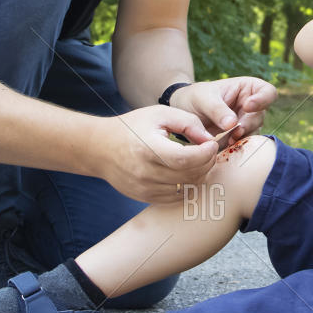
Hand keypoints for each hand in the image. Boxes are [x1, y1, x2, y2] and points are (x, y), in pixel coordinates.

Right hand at [94, 107, 221, 204]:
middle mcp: (145, 173)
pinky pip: (177, 197)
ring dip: (200, 175)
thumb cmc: (132, 127)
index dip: (206, 153)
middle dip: (207, 163)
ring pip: (187, 189)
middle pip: (190, 176)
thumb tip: (209, 140)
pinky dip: (188, 185)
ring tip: (199, 160)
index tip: (212, 144)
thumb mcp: (159, 114)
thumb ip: (188, 123)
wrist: (100, 148)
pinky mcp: (146, 198)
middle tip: (209, 151)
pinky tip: (187, 171)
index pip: (186, 159)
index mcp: (147, 149)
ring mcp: (145, 189)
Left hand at [170, 77, 276, 140]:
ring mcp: (246, 124)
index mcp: (248, 89)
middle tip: (233, 131)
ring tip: (226, 140)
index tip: (247, 107)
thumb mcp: (203, 98)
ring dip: (241, 138)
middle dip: (247, 125)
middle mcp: (252, 107)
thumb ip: (217, 109)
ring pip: (254, 133)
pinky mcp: (238, 139)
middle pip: (260, 117)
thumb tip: (233, 124)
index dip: (263, 100)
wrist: (184, 114)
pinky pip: (243, 145)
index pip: (268, 92)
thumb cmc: (195, 98)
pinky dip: (235, 147)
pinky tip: (223, 146)